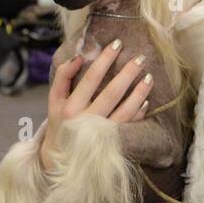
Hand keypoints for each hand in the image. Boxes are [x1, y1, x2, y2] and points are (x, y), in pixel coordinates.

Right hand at [39, 40, 152, 172]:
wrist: (59, 158)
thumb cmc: (60, 121)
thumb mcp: (54, 99)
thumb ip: (63, 76)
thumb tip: (80, 57)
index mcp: (71, 107)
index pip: (91, 78)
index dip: (105, 59)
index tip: (117, 44)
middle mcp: (86, 121)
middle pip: (112, 93)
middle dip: (127, 73)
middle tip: (140, 57)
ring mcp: (100, 134)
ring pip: (125, 111)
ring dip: (139, 93)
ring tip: (149, 77)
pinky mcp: (111, 144)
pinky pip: (129, 126)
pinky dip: (138, 112)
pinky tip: (146, 100)